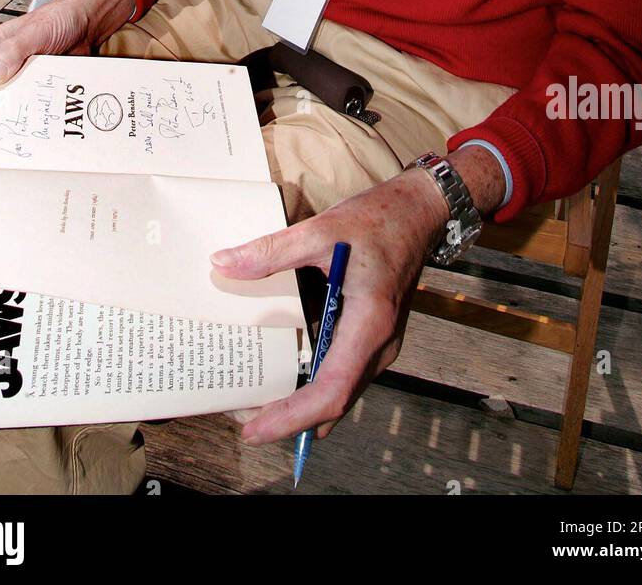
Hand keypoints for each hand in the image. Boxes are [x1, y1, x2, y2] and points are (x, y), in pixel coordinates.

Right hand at [0, 0, 135, 128]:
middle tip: (11, 134)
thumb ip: (12, 50)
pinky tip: (37, 123)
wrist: (82, 24)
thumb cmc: (56, 20)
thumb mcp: (34, 32)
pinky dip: (26, 120)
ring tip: (26, 131)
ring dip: (11, 123)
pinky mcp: (22, 91)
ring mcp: (5, 82)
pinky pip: (19, 111)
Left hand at [209, 167, 448, 445]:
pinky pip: (345, 374)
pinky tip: (287, 378)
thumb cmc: (377, 220)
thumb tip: (223, 264)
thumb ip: (272, 250)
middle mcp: (380, 345)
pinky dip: (315, 386)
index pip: (330, 391)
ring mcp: (381, 345)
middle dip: (289, 419)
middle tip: (242, 417)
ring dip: (302, 406)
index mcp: (370, 323)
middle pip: (334, 402)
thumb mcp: (321, 229)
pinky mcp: (375, 338)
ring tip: (257, 403)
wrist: (418, 212)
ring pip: (340, 392)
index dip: (292, 418)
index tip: (255, 430)